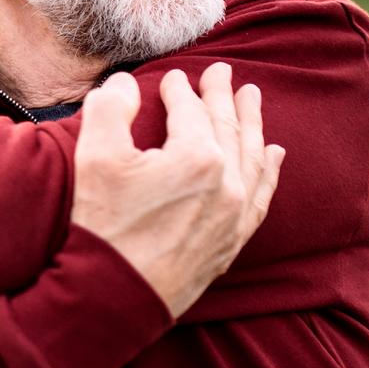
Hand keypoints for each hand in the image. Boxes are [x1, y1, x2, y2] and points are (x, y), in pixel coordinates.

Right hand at [72, 63, 284, 317]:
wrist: (112, 296)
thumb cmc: (103, 225)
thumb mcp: (96, 156)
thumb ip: (111, 107)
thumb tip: (125, 83)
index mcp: (197, 157)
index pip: (191, 110)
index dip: (181, 89)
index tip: (173, 77)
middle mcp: (227, 183)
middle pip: (227, 127)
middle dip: (223, 96)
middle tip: (223, 71)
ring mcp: (234, 214)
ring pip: (251, 157)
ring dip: (252, 124)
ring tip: (252, 98)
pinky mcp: (232, 241)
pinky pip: (261, 196)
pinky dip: (267, 171)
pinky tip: (272, 155)